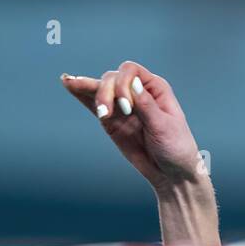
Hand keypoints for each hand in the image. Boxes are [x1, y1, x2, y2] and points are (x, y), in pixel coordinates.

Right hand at [60, 61, 202, 189]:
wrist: (172, 173)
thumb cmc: (176, 148)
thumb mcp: (164, 127)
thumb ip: (146, 105)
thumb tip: (131, 82)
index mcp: (155, 88)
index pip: (130, 71)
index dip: (123, 83)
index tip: (126, 107)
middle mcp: (137, 93)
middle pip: (112, 78)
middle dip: (105, 92)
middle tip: (106, 114)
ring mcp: (123, 106)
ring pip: (101, 89)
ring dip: (88, 90)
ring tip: (72, 85)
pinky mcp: (112, 121)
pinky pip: (94, 104)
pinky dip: (81, 94)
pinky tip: (68, 83)